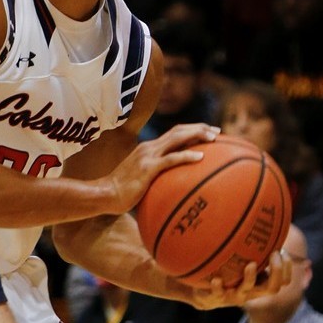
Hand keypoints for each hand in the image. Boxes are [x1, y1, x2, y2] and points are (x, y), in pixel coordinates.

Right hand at [103, 123, 219, 214]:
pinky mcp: (148, 168)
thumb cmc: (122, 193)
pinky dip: (187, 156)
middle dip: (199, 128)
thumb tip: (172, 188)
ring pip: (176, 138)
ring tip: (214, 137)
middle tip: (217, 131)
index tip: (209, 133)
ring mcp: (148, 156)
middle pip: (178, 130)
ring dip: (197, 135)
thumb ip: (155, 177)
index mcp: (148, 149)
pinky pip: (171, 159)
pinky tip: (201, 158)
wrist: (104, 194)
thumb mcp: (140, 180)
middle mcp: (149, 148)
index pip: (173, 133)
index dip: (192, 130)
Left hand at [187, 251, 290, 310]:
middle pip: (273, 288)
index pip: (283, 281)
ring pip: (247, 289)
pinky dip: (218, 287)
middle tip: (274, 254)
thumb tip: (266, 221)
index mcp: (260, 284)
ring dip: (250, 277)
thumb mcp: (244, 262)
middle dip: (277, 272)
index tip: (283, 251)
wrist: (205, 293)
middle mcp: (251, 291)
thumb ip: (256, 250)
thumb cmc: (229, 274)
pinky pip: (219, 294)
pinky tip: (216, 279)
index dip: (288, 268)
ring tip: (250, 265)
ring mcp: (235, 295)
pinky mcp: (218, 297)